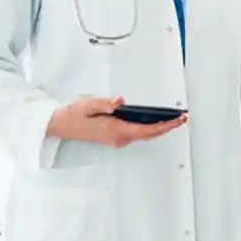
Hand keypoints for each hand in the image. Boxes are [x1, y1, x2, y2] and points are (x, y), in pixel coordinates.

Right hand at [47, 96, 186, 148]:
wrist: (59, 125)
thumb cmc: (73, 115)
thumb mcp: (88, 104)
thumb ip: (105, 103)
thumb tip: (119, 102)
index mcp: (114, 130)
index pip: (146, 130)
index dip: (164, 126)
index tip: (176, 121)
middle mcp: (117, 138)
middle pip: (148, 134)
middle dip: (166, 126)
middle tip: (181, 118)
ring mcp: (116, 139)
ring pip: (143, 135)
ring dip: (159, 127)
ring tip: (173, 118)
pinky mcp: (114, 137)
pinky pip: (136, 133)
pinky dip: (149, 128)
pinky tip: (155, 121)